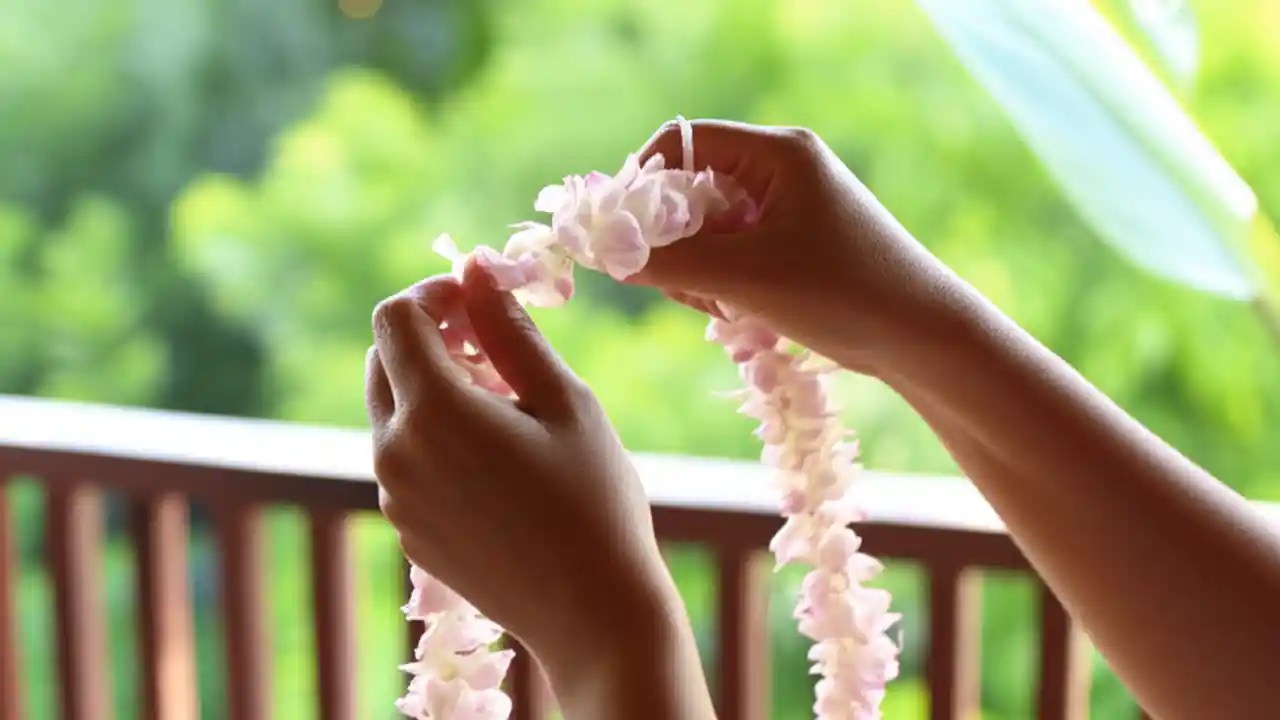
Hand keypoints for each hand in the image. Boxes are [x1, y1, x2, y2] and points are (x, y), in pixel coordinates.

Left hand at [366, 262, 711, 716]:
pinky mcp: (406, 528)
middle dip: (430, 337)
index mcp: (432, 412)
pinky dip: (433, 435)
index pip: (394, 317)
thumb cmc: (594, 497)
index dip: (434, 293)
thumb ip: (509, 329)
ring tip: (505, 404)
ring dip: (433, 386)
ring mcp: (393, 496)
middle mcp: (394, 453)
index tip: (481, 302)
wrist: (592, 610)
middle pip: (383, 359)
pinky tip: (496, 456)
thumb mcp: (563, 400)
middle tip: (495, 348)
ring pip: (391, 411)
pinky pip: (402, 458)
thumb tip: (477, 266)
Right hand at [633, 119, 970, 376]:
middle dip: (673, 238)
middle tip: (679, 284)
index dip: (643, 182)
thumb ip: (673, 263)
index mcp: (777, 153)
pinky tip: (738, 314)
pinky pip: (732, 250)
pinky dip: (721, 280)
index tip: (622, 232)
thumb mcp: (747, 279)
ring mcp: (789, 206)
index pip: (683, 142)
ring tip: (722, 307)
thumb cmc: (843, 293)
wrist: (922, 336)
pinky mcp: (793, 242)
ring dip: (697, 268)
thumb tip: (610, 255)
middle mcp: (782, 168)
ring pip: (707, 226)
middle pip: (690, 187)